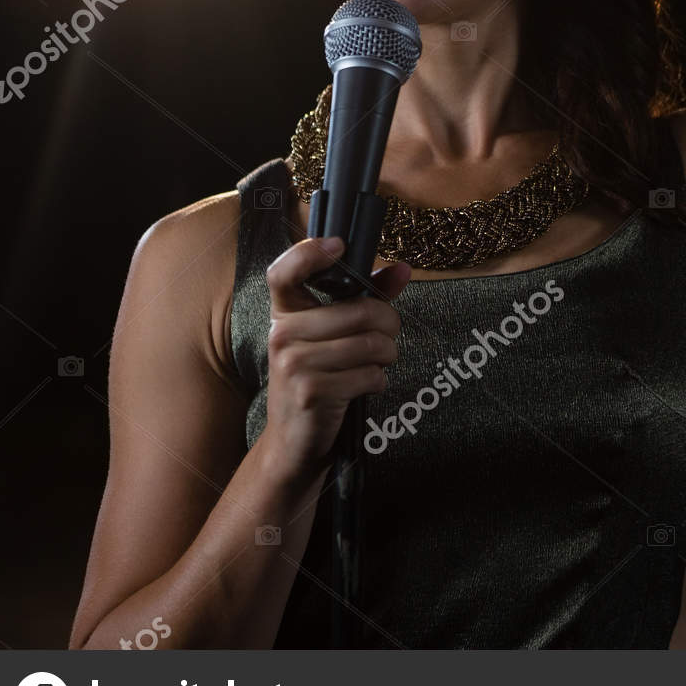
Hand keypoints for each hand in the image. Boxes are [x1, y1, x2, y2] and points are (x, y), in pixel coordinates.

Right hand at [258, 235, 410, 483]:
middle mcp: (282, 334)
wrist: (293, 439)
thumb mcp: (334, 335)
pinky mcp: (311, 391)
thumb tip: (403, 269)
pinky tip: (364, 385)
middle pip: (361, 311)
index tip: (338, 245)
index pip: (284, 272)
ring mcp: (293, 364)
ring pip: (371, 344)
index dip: (308, 253)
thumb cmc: (321, 376)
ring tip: (377, 362)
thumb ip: (367, 298)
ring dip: (387, 356)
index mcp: (285, 313)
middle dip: (389, 325)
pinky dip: (378, 380)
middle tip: (389, 336)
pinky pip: (369, 375)